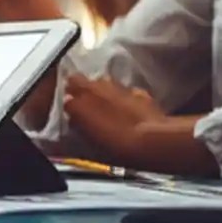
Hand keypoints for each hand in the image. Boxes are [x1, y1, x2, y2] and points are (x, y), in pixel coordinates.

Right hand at [63, 74, 216, 175]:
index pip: (70, 82)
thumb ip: (75, 114)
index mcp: (85, 92)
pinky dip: (125, 100)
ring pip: (108, 85)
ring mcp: (124, 89)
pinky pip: (129, 95)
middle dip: (85, 88)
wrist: (154, 142)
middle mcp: (103, 85)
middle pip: (89, 80)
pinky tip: (127, 111)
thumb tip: (68, 103)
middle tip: (84, 103)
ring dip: (105, 93)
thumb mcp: (86, 132)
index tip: (67, 101)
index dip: (68, 92)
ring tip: (104, 108)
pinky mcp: (143, 97)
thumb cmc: (115, 141)